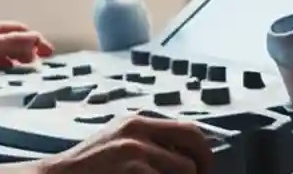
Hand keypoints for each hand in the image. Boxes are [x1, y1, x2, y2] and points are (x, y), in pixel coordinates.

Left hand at [0, 21, 54, 83]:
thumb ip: (11, 42)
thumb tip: (36, 37)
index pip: (19, 30)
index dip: (35, 39)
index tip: (49, 53)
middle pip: (14, 43)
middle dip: (30, 52)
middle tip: (40, 68)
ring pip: (6, 57)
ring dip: (19, 64)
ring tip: (26, 77)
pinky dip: (6, 73)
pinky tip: (8, 83)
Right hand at [38, 114, 214, 173]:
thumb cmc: (88, 170)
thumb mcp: (117, 145)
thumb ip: (147, 144)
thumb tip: (186, 157)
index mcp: (136, 122)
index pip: (188, 129)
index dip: (202, 153)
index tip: (201, 171)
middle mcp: (137, 130)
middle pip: (196, 143)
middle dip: (204, 166)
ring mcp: (135, 151)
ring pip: (186, 170)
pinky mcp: (134, 170)